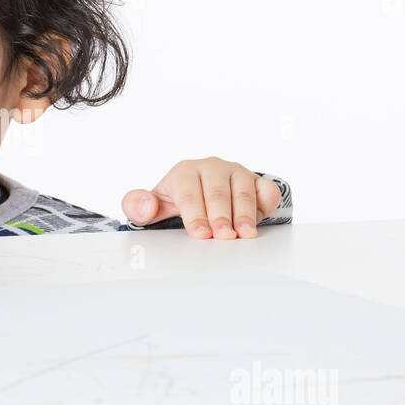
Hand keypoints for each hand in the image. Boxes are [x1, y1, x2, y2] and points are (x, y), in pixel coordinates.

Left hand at [121, 156, 280, 238]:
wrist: (201, 191)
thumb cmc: (176, 200)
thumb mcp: (153, 205)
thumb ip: (137, 206)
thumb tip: (147, 206)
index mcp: (185, 171)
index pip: (190, 194)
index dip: (195, 215)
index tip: (200, 234)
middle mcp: (212, 168)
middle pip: (218, 193)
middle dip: (221, 217)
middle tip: (223, 237)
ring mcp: (237, 172)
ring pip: (243, 191)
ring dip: (244, 214)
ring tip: (244, 234)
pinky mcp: (257, 181)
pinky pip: (266, 190)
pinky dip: (265, 204)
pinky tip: (258, 220)